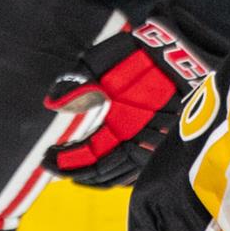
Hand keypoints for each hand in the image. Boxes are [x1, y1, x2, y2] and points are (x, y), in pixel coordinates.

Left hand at [43, 21, 210, 187]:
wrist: (182, 52)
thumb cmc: (139, 53)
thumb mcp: (101, 62)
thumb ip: (77, 86)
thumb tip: (51, 104)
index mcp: (123, 126)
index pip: (90, 158)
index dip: (66, 162)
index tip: (47, 158)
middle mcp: (140, 143)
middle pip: (104, 174)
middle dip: (77, 174)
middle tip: (55, 166)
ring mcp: (153, 146)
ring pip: (122, 177)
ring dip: (97, 179)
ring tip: (76, 173)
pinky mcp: (162, 142)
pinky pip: (137, 170)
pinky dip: (118, 175)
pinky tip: (106, 170)